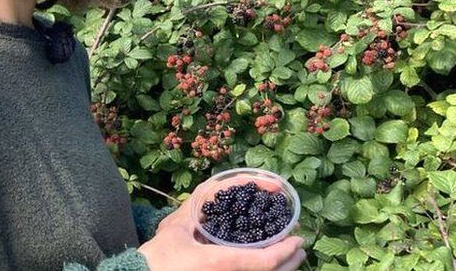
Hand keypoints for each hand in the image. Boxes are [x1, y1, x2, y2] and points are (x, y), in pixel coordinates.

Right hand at [136, 198, 305, 270]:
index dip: (285, 250)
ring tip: (288, 258)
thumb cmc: (157, 257)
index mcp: (221, 263)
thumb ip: (196, 210)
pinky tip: (263, 264)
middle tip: (298, 246)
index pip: (265, 261)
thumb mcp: (176, 229)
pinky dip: (261, 270)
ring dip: (279, 269)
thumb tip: (215, 192)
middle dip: (289, 261)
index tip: (297, 238)